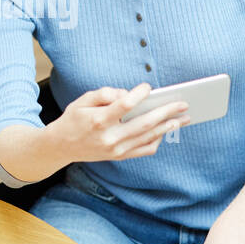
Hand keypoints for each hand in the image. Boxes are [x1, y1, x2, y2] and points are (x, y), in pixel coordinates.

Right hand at [48, 83, 188, 163]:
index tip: (148, 87)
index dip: (139, 94)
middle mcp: (109, 137)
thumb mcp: (83, 100)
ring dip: (168, 127)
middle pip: (144, 123)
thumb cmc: (74, 119)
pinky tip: (165, 130)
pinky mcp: (120, 156)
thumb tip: (128, 94)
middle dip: (166, 112)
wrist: (61, 146)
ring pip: (149, 138)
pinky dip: (158, 140)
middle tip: (183, 104)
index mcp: (98, 120)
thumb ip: (105, 94)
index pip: (125, 105)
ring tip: (183, 118)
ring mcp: (116, 150)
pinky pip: (144, 150)